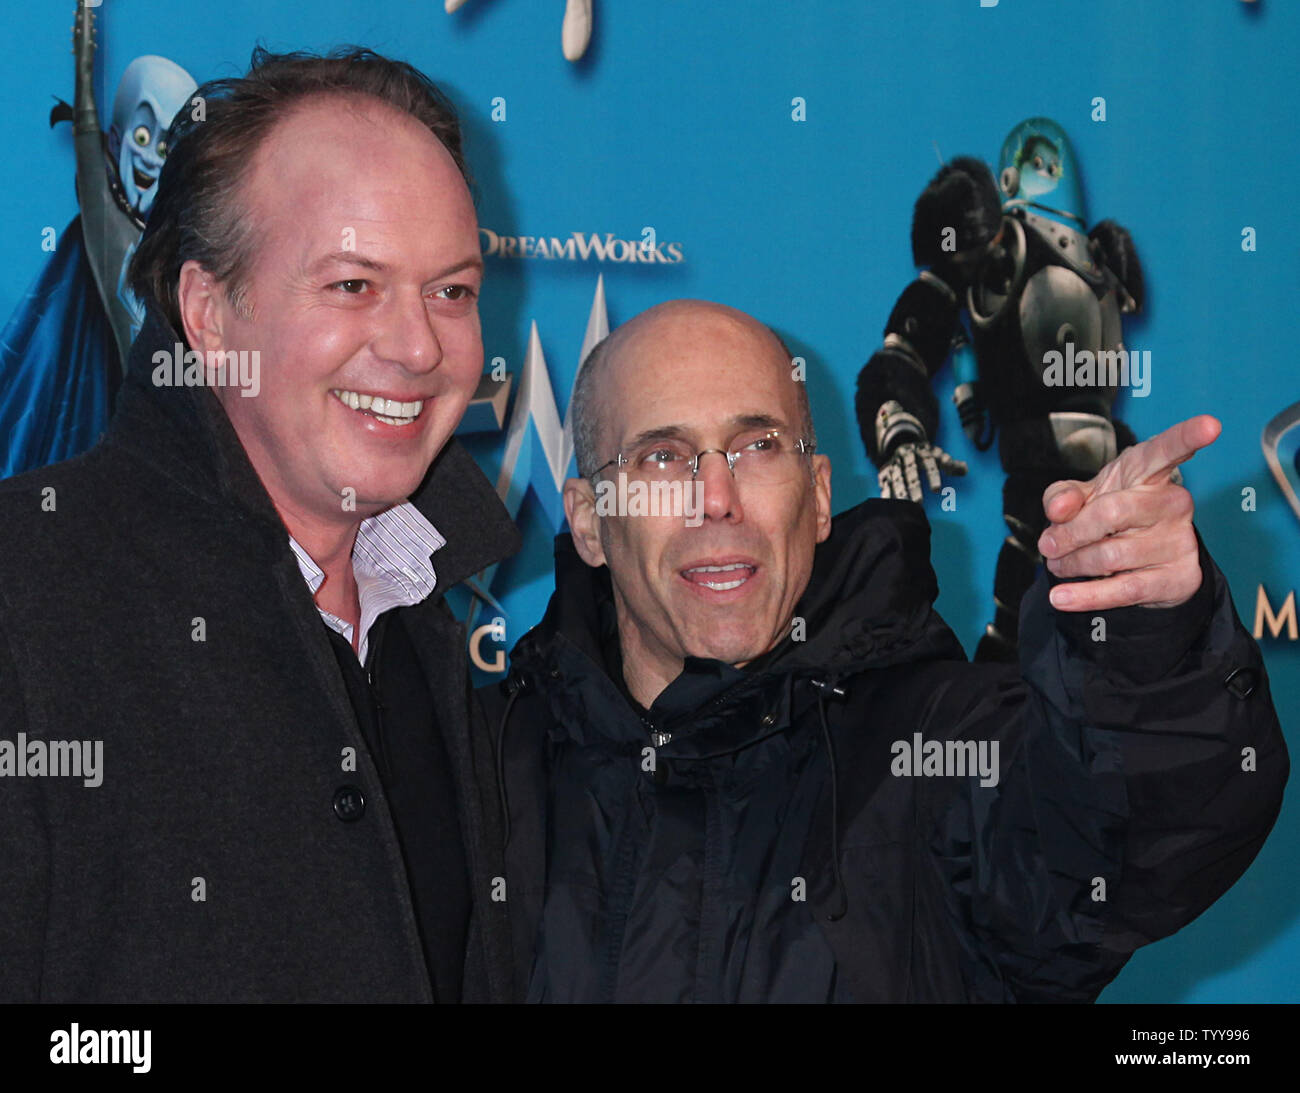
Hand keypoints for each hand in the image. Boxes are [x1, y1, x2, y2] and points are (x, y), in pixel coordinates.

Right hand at [879, 442, 967, 500]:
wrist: (903, 443)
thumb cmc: (926, 455)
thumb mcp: (939, 456)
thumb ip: (951, 464)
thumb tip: (965, 470)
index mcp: (923, 452)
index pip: (929, 464)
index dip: (932, 476)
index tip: (936, 490)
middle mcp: (907, 457)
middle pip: (911, 472)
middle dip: (914, 487)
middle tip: (919, 503)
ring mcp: (895, 464)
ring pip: (897, 478)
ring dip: (900, 492)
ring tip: (904, 506)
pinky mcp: (886, 471)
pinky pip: (885, 482)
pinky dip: (886, 492)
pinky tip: (887, 503)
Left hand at [1037, 415, 1220, 610]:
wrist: (1137, 563)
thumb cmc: (1109, 514)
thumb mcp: (1081, 497)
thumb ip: (1063, 495)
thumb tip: (1059, 508)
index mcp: (1149, 471)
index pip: (1168, 449)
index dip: (1188, 436)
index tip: (1210, 426)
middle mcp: (1172, 501)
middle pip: (1112, 512)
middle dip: (1070, 533)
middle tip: (1049, 545)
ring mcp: (1178, 539)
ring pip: (1111, 555)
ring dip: (1074, 564)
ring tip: (1060, 565)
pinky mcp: (1178, 576)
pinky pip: (1124, 589)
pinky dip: (1086, 596)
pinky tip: (1063, 598)